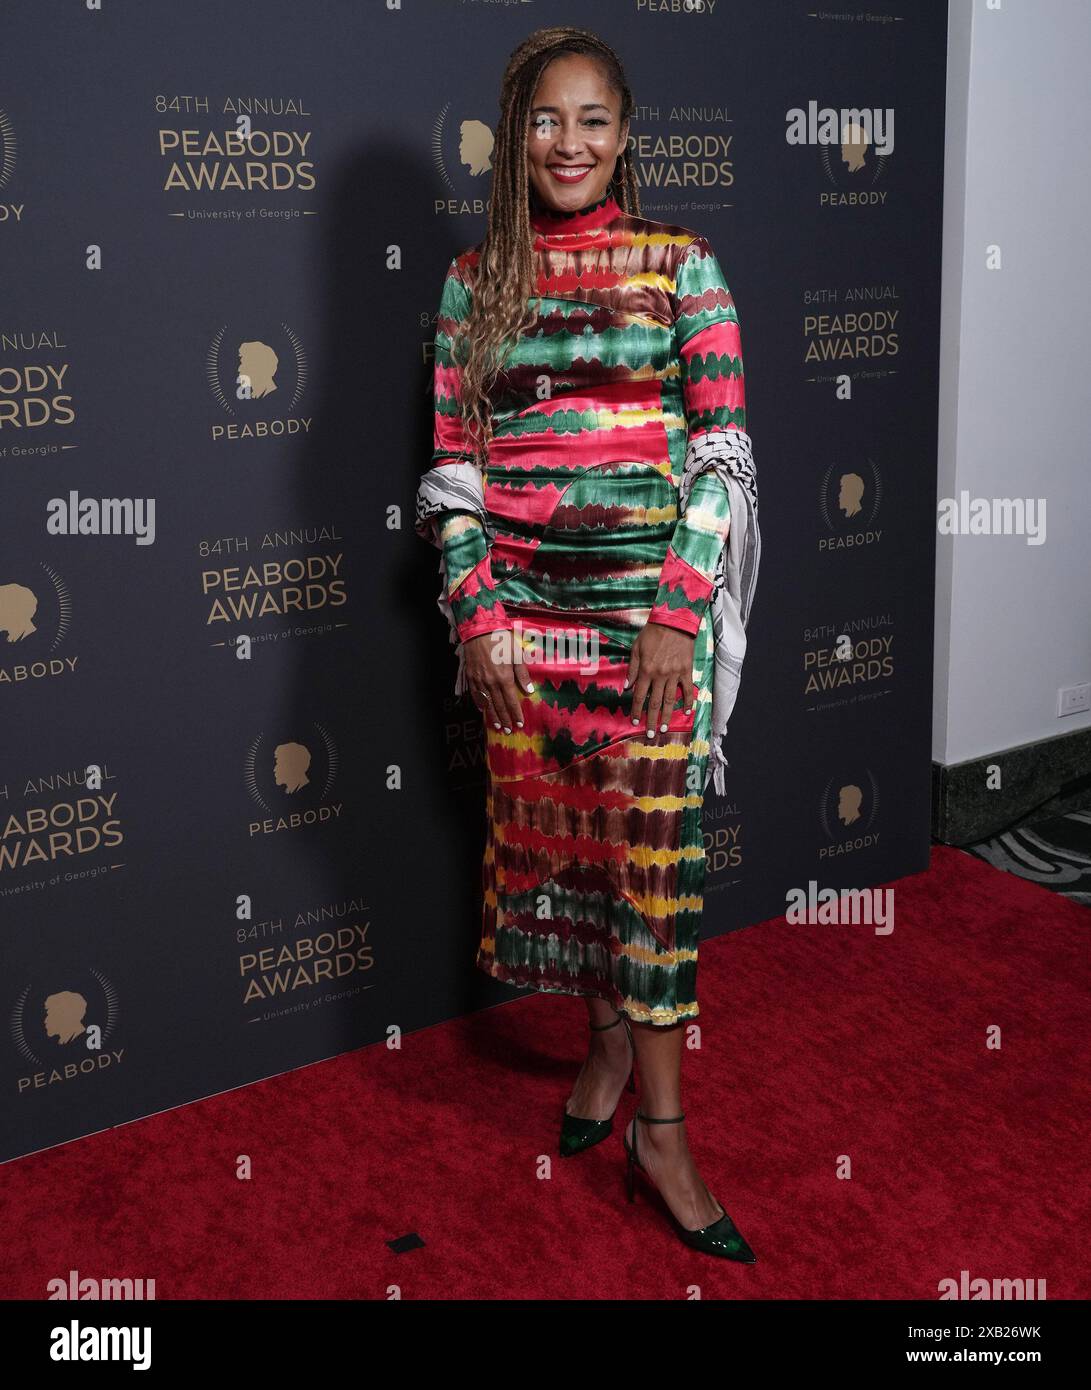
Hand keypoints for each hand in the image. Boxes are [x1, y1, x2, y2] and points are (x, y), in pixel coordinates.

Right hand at [464, 628, 532, 732]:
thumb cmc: (501, 639)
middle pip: (499, 706)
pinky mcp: (470, 676)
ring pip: (486, 703)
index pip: (511, 701)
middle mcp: (491, 683)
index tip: (520, 723)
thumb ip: (522, 674)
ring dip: (492, 716)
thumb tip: (529, 691)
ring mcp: (479, 681)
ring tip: (497, 726)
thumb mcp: (516, 654)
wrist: (479, 629)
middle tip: (508, 730)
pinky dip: (479, 704)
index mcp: (504, 678)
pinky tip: (482, 710)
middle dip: (504, 719)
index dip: (516, 713)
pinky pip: (476, 694)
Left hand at [626, 622, 696, 738]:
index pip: (640, 696)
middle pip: (654, 702)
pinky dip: (688, 701)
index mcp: (646, 670)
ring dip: (666, 716)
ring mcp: (675, 674)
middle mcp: (660, 675)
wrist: (674, 622)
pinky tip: (686, 712)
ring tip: (664, 728)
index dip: (636, 710)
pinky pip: (687, 689)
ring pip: (670, 700)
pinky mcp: (686, 670)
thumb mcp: (636, 648)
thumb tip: (627, 687)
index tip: (635, 722)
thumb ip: (632, 669)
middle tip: (650, 734)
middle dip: (651, 720)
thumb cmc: (652, 633)